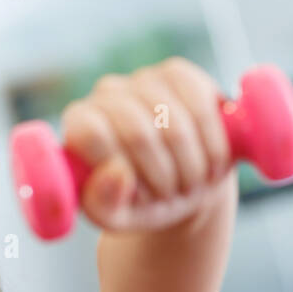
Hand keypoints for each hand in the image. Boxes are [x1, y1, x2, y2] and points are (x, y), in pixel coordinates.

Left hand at [60, 56, 236, 233]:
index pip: (90, 132)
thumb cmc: (141, 202)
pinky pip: (201, 108)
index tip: (139, 196)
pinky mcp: (179, 74)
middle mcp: (106, 93)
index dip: (121, 168)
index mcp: (80, 124)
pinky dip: (212, 146)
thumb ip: (103, 204)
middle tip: (170, 196)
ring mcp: (143, 79)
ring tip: (190, 184)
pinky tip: (211, 162)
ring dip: (191, 169)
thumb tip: (115, 174)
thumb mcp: (117, 217)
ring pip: (176, 126)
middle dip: (162, 177)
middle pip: (138, 134)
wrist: (183, 185)